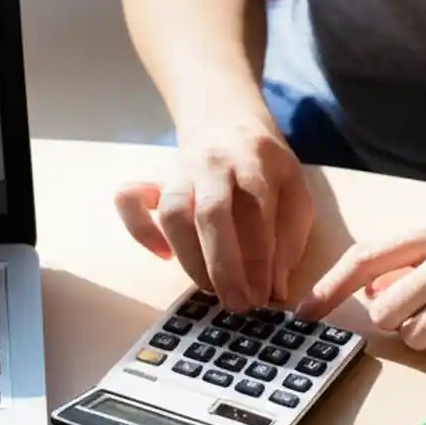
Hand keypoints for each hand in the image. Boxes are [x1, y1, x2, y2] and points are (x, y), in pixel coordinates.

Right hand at [114, 108, 313, 311]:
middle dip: (223, 266)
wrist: (226, 120)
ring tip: (210, 289)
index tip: (264, 295)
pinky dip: (140, 230)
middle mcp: (213, 163)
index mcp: (254, 161)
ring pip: (173, 213)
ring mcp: (179, 170)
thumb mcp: (294, 191)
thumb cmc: (265, 166)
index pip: (255, 211)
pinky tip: (163, 257)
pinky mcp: (154, 179)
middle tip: (236, 304)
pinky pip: (131, 200)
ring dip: (190, 258)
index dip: (259, 259)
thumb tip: (275, 290)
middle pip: (211, 213)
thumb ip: (290, 238)